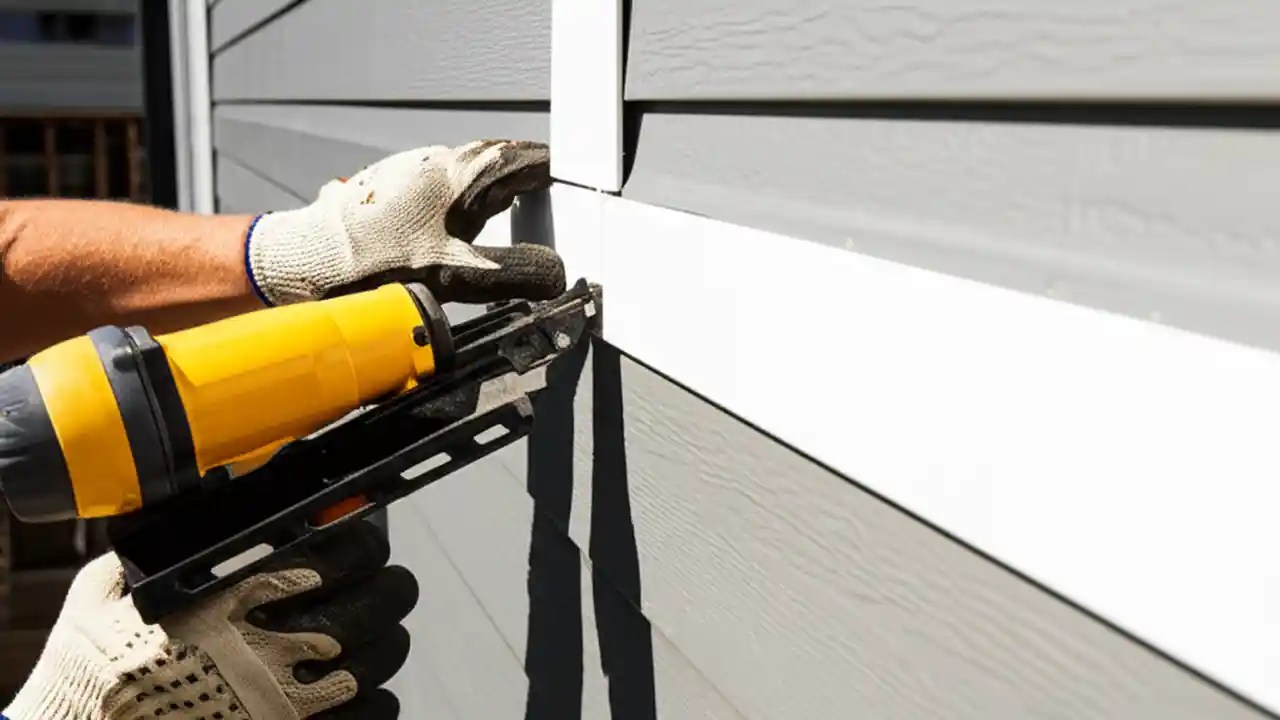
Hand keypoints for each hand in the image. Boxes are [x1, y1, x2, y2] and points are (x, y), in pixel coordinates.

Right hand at [4, 520, 415, 719]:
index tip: (364, 543)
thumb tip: (207, 502)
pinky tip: (362, 690)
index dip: (363, 543)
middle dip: (391, 588)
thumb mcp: (114, 587)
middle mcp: (268, 645)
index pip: (338, 553)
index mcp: (232, 596)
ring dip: (386, 643)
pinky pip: (373, 715)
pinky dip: (377, 700)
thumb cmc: (94, 662)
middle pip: (376, 603)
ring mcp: (284, 701)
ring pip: (381, 659)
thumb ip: (167, 543)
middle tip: (389, 585)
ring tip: (377, 636)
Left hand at [244, 139, 563, 305]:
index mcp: (461, 173)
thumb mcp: (455, 275)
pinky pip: (439, 186)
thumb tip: (555, 274)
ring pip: (466, 173)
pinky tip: (451, 231)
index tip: (571, 186)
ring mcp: (409, 170)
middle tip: (545, 202)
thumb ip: (514, 273)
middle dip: (524, 182)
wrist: (302, 262)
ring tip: (504, 218)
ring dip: (489, 192)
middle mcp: (436, 161)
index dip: (554, 174)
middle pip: (497, 162)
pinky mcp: (388, 187)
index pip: (526, 159)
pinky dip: (458, 204)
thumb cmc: (370, 264)